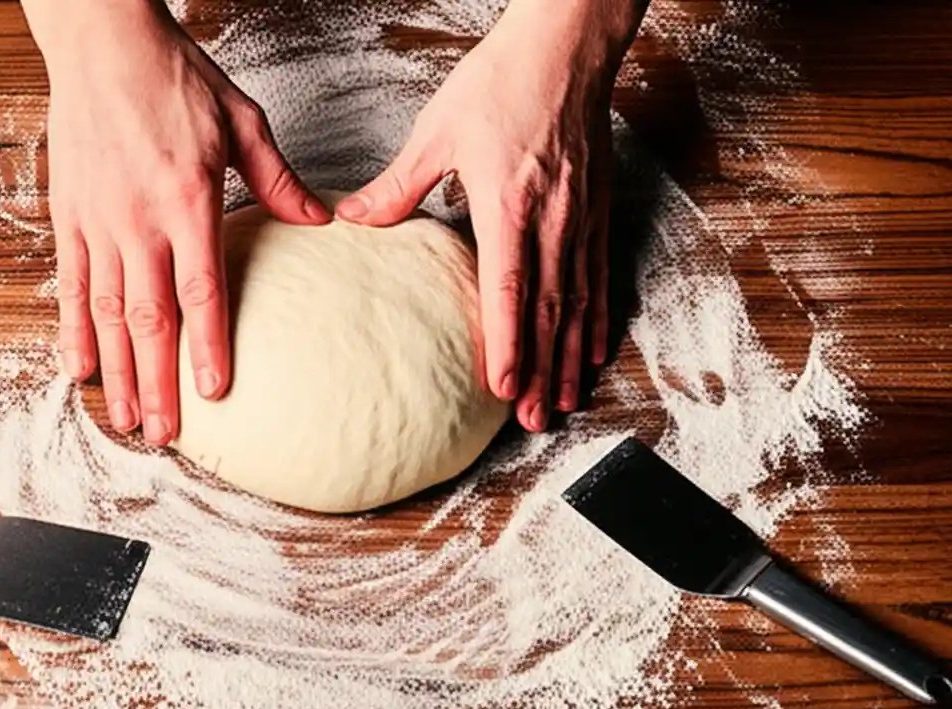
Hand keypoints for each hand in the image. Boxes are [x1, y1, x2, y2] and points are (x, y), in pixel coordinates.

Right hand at [23, 0, 328, 443]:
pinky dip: (72, 329)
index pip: (200, 291)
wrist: (102, 43)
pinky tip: (78, 366)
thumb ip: (278, 179)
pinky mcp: (69, 216)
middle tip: (165, 434)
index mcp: (188, 201)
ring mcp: (98, 221)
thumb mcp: (242, 120)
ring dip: (117, 371)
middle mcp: (138, 221)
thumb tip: (319, 220)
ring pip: (105, 312)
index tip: (215, 393)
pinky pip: (69, 284)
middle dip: (158, 382)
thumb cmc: (174, 77)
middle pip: (149, 319)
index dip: (208, 347)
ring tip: (127, 418)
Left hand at [337, 0, 642, 430]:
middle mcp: (553, 218)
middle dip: (540, 370)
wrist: (566, 47)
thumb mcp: (437, 130)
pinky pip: (600, 276)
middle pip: (549, 310)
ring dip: (570, 357)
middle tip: (532, 419)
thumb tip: (352, 219)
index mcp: (509, 202)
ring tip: (563, 401)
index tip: (502, 386)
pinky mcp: (597, 209)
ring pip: (580, 301)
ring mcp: (581, 216)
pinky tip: (591, 348)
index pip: (510, 288)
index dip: (507, 341)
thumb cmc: (502, 82)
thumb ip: (396, 186)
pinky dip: (596, 318)